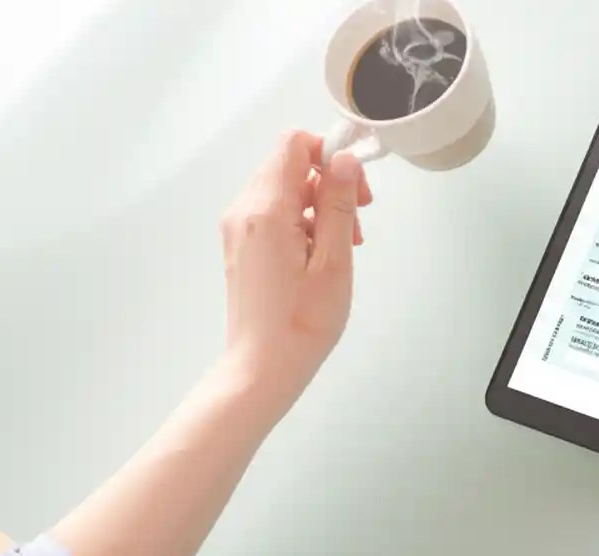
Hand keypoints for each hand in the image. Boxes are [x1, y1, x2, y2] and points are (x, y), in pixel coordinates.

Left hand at [218, 130, 372, 404]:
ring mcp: (239, 227)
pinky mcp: (242, 244)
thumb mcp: (334, 261)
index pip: (294, 145)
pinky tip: (322, 252)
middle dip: (330, 181)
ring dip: (321, 204)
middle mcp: (244, 210)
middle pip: (290, 164)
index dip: (330, 153)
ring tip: (345, 243)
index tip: (358, 184)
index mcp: (266, 210)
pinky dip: (304, 221)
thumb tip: (345, 160)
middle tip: (359, 218)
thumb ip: (339, 205)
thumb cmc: (302, 323)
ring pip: (285, 189)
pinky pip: (275, 212)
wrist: (263, 367)